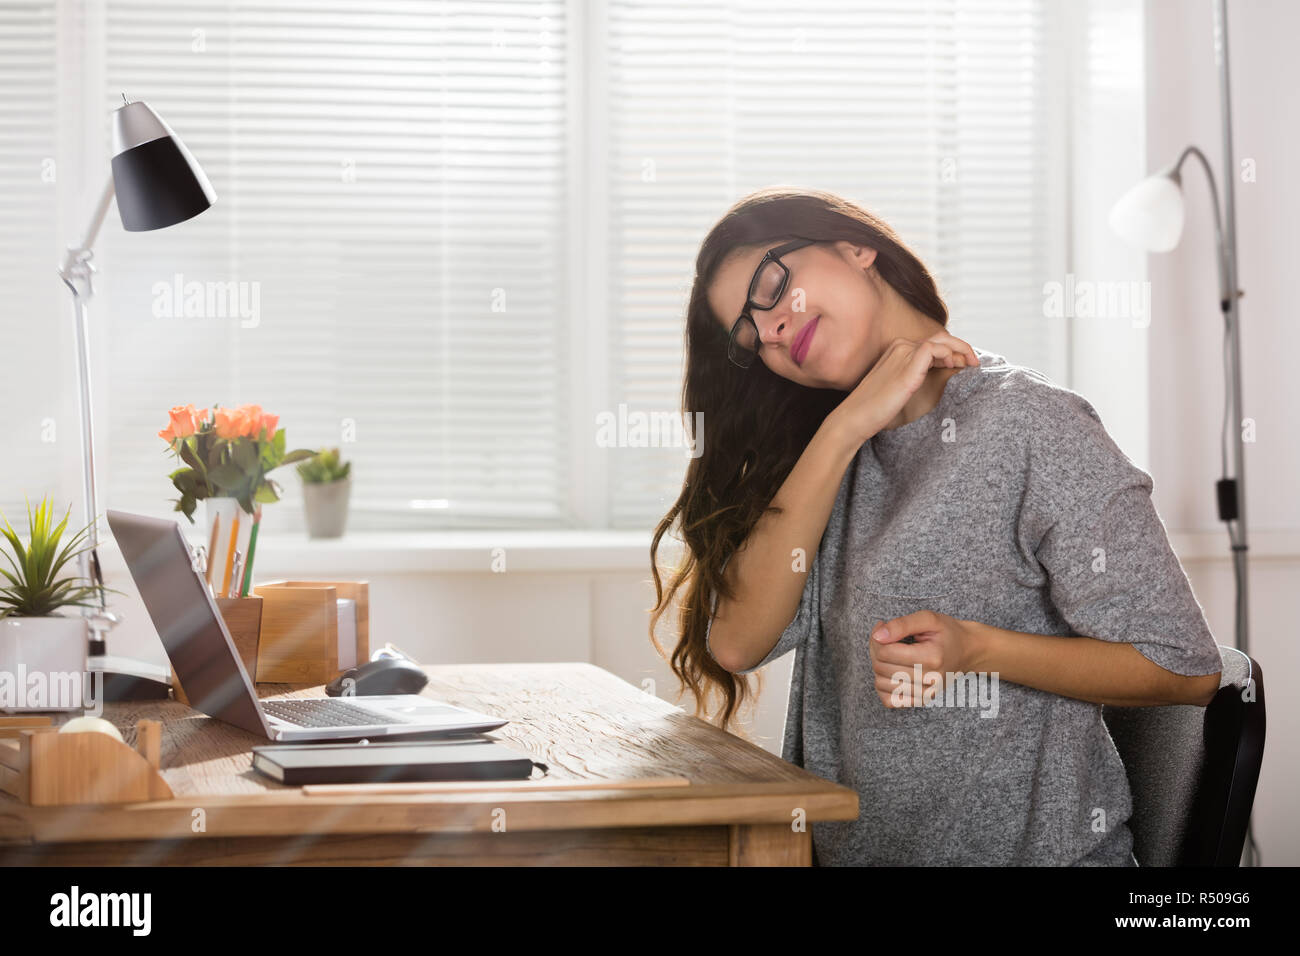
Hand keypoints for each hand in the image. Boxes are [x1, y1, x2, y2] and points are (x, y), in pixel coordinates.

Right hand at [830, 332, 978, 447]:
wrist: (855, 417)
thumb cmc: (874, 408)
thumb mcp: (900, 388)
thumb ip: (918, 377)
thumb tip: (945, 375)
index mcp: (897, 350)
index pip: (933, 343)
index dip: (953, 351)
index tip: (965, 365)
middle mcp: (901, 346)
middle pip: (940, 338)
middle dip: (961, 348)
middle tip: (974, 364)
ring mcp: (903, 353)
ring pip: (941, 341)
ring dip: (961, 350)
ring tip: (970, 365)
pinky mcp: (907, 365)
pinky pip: (935, 349)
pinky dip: (950, 354)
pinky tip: (955, 366)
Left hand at [869, 610, 982, 708]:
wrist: (967, 650)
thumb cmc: (947, 632)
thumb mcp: (927, 619)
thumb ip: (901, 625)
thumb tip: (877, 635)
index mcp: (931, 658)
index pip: (886, 653)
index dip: (877, 637)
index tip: (883, 627)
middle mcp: (929, 680)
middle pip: (881, 667)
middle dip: (876, 649)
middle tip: (885, 637)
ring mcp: (926, 694)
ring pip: (881, 683)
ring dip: (878, 665)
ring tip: (889, 652)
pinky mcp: (922, 701)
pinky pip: (889, 700)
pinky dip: (884, 685)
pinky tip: (892, 670)